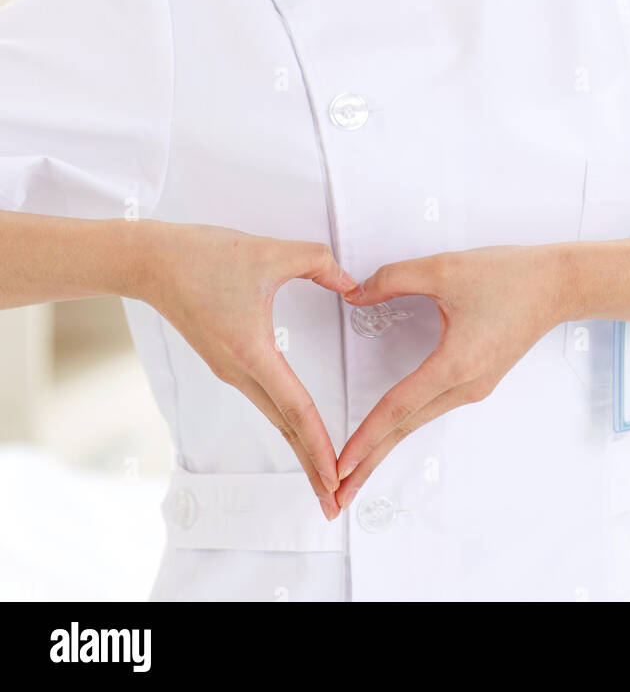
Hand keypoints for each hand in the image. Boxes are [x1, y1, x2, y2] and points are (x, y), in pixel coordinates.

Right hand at [137, 220, 355, 517]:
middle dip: (313, 466)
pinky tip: (298, 427)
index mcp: (252, 354)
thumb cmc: (203, 256)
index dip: (321, 445)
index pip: (296, 410)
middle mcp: (240, 371)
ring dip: (300, 447)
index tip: (338, 477)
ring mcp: (230, 369)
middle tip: (337, 502)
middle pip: (286, 428)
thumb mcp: (269, 251)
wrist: (150, 261)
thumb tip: (354, 283)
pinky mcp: (226, 360)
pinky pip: (264, 399)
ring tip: (324, 475)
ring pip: (274, 416)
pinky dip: (286, 421)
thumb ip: (318, 262)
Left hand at [333, 244, 564, 507]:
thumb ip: (393, 279)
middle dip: (370, 459)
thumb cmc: (509, 275)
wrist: (557, 284)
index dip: (366, 435)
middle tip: (339, 490)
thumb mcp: (444, 267)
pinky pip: (434, 406)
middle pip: (407, 427)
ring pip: (419, 420)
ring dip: (386, 442)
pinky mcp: (479, 380)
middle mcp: (466, 384)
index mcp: (456, 363)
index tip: (342, 462)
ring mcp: (475, 386)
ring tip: (358, 464)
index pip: (399, 407)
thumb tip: (356, 293)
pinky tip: (391, 427)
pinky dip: (406, 422)